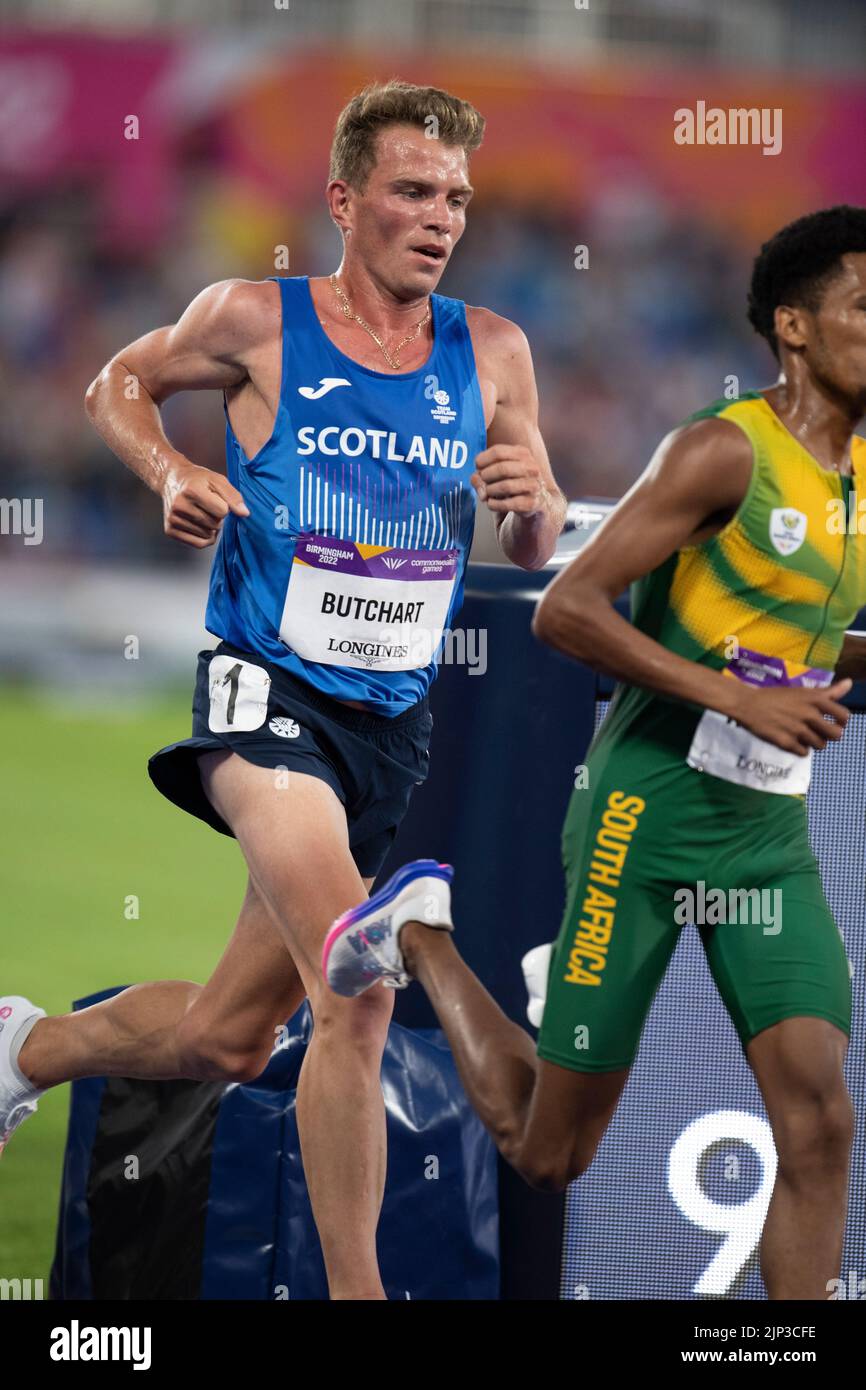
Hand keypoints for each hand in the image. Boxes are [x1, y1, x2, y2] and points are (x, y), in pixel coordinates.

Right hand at [161, 460, 248, 547]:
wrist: (171, 480)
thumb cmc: (197, 480)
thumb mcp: (217, 480)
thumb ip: (233, 496)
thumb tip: (244, 514)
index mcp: (192, 491)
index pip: (222, 511)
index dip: (224, 506)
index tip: (215, 498)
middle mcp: (180, 506)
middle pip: (215, 524)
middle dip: (217, 517)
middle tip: (207, 506)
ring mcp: (173, 520)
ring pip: (208, 536)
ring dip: (211, 528)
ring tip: (202, 513)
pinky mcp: (170, 530)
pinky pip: (198, 544)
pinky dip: (205, 538)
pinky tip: (201, 526)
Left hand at [471, 443, 547, 516]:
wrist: (533, 501)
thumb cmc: (511, 482)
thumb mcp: (496, 472)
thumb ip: (481, 475)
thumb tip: (477, 483)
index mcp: (522, 453)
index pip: (498, 452)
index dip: (482, 460)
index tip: (478, 467)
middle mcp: (531, 468)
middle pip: (502, 468)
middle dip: (486, 476)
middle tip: (482, 482)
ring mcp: (533, 486)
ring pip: (505, 486)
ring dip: (490, 491)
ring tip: (487, 494)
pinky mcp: (531, 503)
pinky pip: (508, 504)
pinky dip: (494, 504)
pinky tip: (491, 503)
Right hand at [732, 679, 851, 754]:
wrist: (748, 704)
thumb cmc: (776, 696)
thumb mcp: (803, 691)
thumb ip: (828, 691)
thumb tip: (850, 683)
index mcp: (815, 700)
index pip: (844, 716)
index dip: (842, 721)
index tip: (834, 721)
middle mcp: (809, 715)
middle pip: (836, 735)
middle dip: (830, 735)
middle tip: (820, 732)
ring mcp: (798, 730)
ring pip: (820, 745)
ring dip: (815, 743)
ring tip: (805, 736)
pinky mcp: (786, 742)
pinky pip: (804, 753)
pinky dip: (801, 749)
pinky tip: (794, 741)